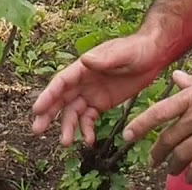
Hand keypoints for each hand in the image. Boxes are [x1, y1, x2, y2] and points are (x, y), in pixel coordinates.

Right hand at [30, 33, 164, 146]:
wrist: (153, 55)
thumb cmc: (137, 48)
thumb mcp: (123, 53)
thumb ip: (105, 58)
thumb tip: (85, 60)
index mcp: (84, 67)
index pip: (61, 82)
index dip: (48, 95)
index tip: (37, 109)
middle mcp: (83, 81)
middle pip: (61, 98)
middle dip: (48, 114)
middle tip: (37, 129)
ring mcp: (91, 93)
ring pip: (73, 112)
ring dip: (67, 126)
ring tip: (66, 142)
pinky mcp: (102, 103)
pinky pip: (89, 118)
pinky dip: (86, 129)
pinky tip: (88, 140)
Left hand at [122, 70, 191, 183]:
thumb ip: (191, 82)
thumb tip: (175, 76)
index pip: (159, 112)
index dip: (140, 125)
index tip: (127, 135)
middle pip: (168, 138)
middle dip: (157, 152)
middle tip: (152, 160)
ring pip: (181, 155)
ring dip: (173, 165)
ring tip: (172, 169)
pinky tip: (191, 177)